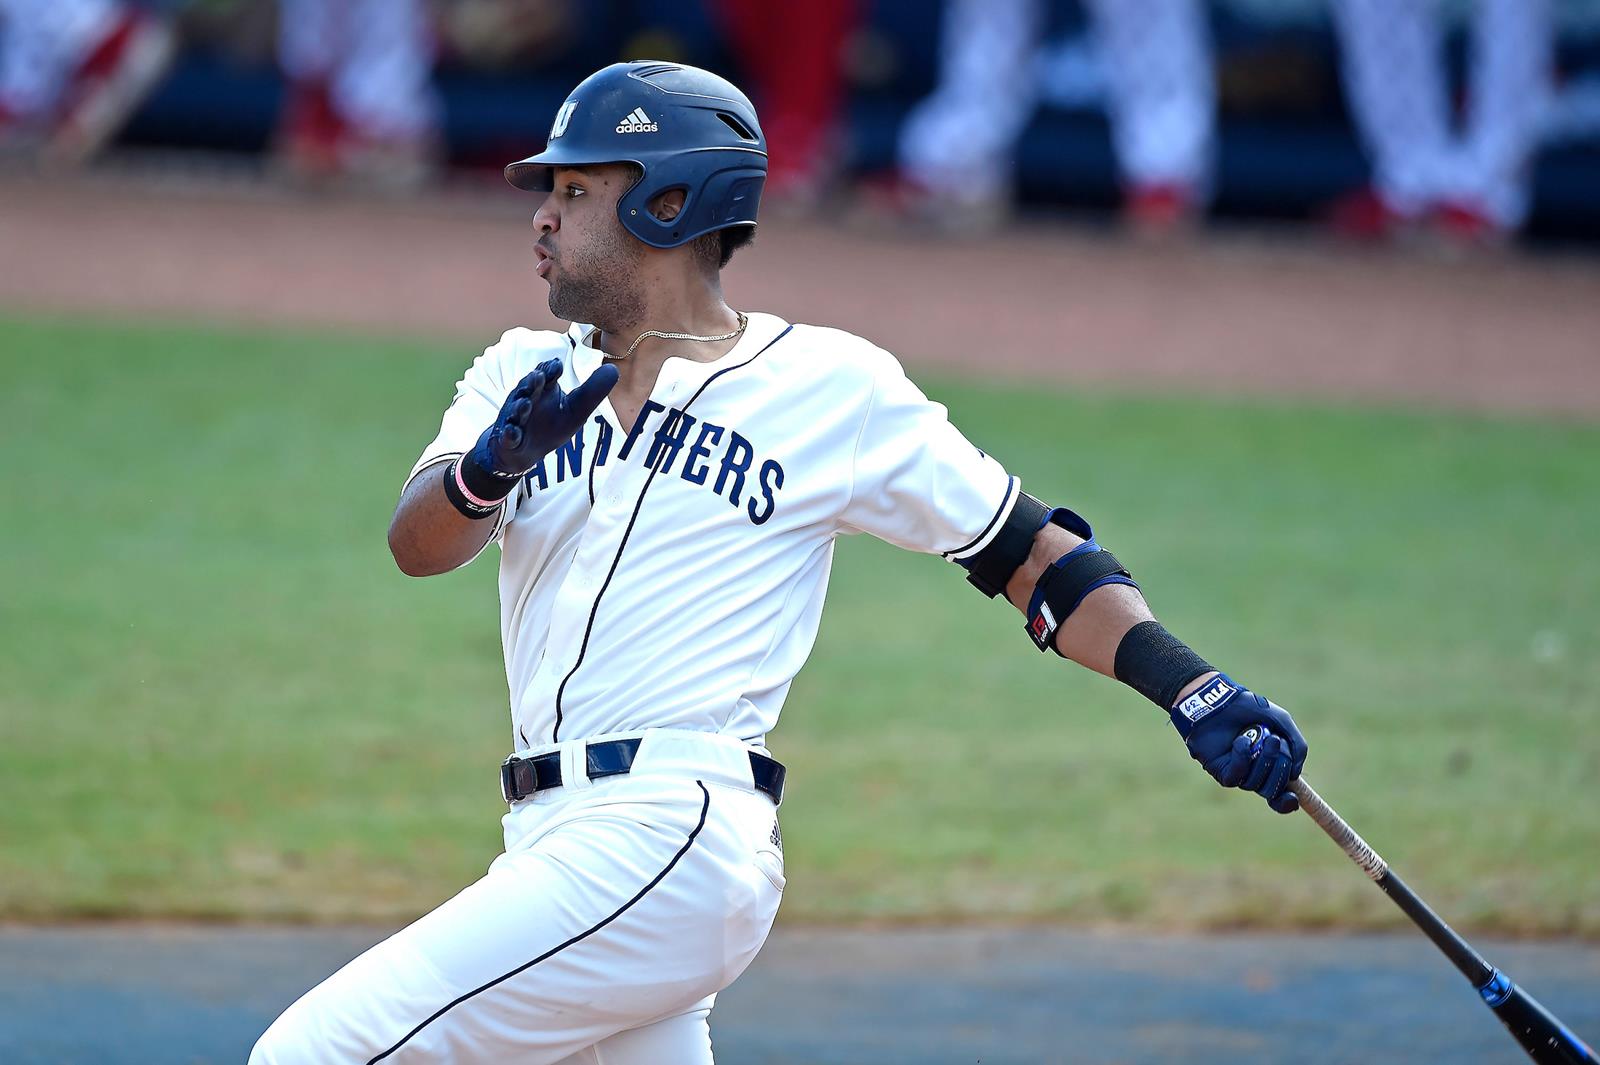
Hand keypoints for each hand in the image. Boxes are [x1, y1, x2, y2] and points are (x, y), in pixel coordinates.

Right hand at [461, 359, 618, 495]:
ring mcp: (516, 418)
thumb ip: (593, 390)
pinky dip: (510, 433)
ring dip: (520, 406)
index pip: (547, 375)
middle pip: (529, 388)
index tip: (556, 366)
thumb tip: (613, 368)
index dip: (550, 370)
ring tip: (525, 403)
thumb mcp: (576, 409)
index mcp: (545, 390)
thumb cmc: (551, 425)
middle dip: (532, 382)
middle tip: (537, 377)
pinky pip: (508, 435)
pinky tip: (513, 431)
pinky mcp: (509, 437)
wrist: (524, 452)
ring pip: (517, 410)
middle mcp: (528, 399)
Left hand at [1169, 674, 1307, 812]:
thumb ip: (1297, 746)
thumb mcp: (1281, 721)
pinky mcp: (1220, 770)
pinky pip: (1236, 777)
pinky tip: (1242, 741)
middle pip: (1272, 790)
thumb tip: (1296, 774)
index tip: (1293, 797)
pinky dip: (1243, 758)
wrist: (1219, 699)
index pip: (1280, 795)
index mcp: (1270, 765)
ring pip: (1255, 784)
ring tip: (1264, 737)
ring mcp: (1237, 772)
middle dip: (1279, 769)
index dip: (1287, 801)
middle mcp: (1254, 772)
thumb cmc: (1249, 708)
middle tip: (1276, 742)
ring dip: (1263, 760)